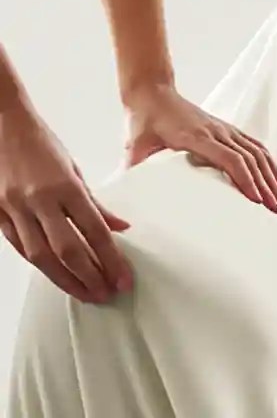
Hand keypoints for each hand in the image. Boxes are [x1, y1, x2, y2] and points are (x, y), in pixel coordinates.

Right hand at [0, 107, 132, 303]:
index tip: (124, 277)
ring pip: (41, 256)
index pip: (95, 231)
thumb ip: (95, 203)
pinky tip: (55, 275)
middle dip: (90, 276)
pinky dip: (39, 264)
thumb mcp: (74, 169)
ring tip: (85, 293)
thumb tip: (120, 227)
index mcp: (65, 187)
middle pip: (68, 250)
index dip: (111, 259)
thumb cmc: (41, 143)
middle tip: (108, 293)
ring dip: (65, 279)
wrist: (2, 125)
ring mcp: (15, 208)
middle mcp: (39, 200)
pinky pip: (20, 247)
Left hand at [123, 83, 276, 212]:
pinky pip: (254, 145)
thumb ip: (133, 171)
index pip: (229, 159)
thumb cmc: (143, 119)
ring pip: (257, 152)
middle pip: (250, 159)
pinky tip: (275, 176)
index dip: (245, 179)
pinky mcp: (227, 128)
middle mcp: (216, 131)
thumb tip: (125, 200)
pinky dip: (268, 161)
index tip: (256, 200)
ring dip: (272, 174)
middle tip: (275, 208)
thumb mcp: (134, 147)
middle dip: (265, 184)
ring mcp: (224, 129)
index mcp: (196, 137)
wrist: (152, 92)